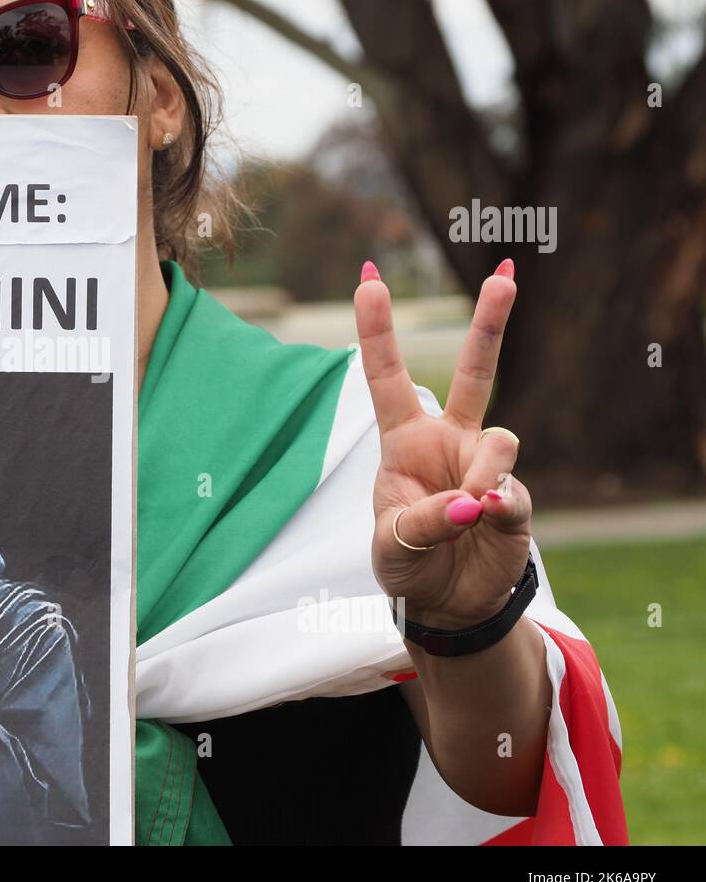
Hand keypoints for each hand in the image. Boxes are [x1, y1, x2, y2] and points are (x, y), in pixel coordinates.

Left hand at [353, 259, 532, 630]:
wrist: (444, 605)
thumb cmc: (406, 562)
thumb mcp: (392, 543)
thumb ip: (425, 519)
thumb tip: (474, 503)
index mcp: (403, 441)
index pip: (387, 377)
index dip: (377, 331)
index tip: (368, 278)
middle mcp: (448, 443)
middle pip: (473, 373)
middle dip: (489, 324)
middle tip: (505, 276)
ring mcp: (485, 468)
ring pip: (500, 440)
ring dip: (484, 473)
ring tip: (469, 510)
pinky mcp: (514, 501)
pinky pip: (513, 488)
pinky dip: (499, 504)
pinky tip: (485, 519)